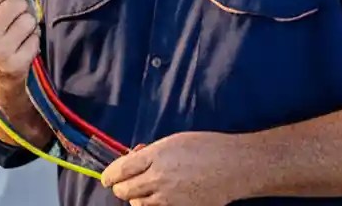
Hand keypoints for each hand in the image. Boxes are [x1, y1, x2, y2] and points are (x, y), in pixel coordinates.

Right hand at [0, 0, 38, 102]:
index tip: (4, 2)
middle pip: (14, 3)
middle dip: (20, 8)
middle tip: (17, 18)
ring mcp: (1, 50)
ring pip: (28, 19)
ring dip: (29, 26)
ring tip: (21, 35)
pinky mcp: (18, 63)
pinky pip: (35, 38)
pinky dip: (34, 41)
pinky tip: (25, 47)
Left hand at [100, 131, 247, 205]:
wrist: (235, 166)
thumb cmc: (207, 147)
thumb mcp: (174, 141)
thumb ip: (151, 152)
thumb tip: (133, 158)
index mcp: (156, 156)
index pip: (120, 170)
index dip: (109, 175)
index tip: (106, 178)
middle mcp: (159, 178)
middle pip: (125, 190)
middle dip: (120, 187)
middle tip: (122, 184)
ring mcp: (169, 198)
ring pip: (137, 204)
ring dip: (135, 197)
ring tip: (142, 190)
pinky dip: (151, 205)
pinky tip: (158, 198)